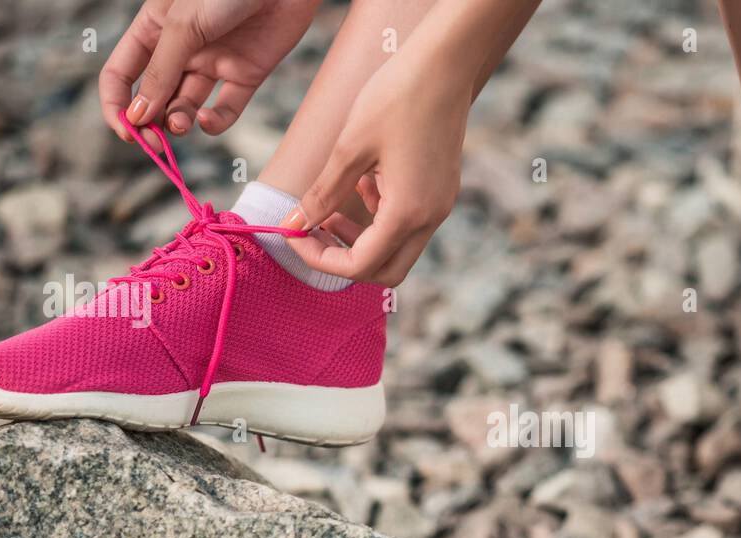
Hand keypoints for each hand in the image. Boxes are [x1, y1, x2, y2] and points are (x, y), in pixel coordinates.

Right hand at [100, 0, 319, 139]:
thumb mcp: (184, 26)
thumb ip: (161, 71)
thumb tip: (137, 115)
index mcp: (153, 28)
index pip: (121, 74)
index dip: (118, 105)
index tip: (127, 132)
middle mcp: (180, 48)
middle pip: (153, 96)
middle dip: (149, 123)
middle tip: (155, 144)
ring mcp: (213, 62)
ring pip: (187, 105)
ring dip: (178, 122)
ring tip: (180, 125)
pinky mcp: (246, 74)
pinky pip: (227, 108)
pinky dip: (216, 122)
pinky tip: (207, 121)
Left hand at [280, 45, 471, 287]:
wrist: (445, 65)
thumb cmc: (397, 98)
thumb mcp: (350, 147)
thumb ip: (322, 193)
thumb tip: (295, 224)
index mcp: (407, 212)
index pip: (361, 265)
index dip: (322, 259)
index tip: (296, 236)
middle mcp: (429, 218)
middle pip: (386, 271)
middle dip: (346, 260)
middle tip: (315, 234)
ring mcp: (439, 206)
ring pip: (398, 249)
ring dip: (362, 239)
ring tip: (334, 206)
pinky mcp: (441, 192)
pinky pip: (409, 223)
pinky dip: (380, 217)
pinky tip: (365, 183)